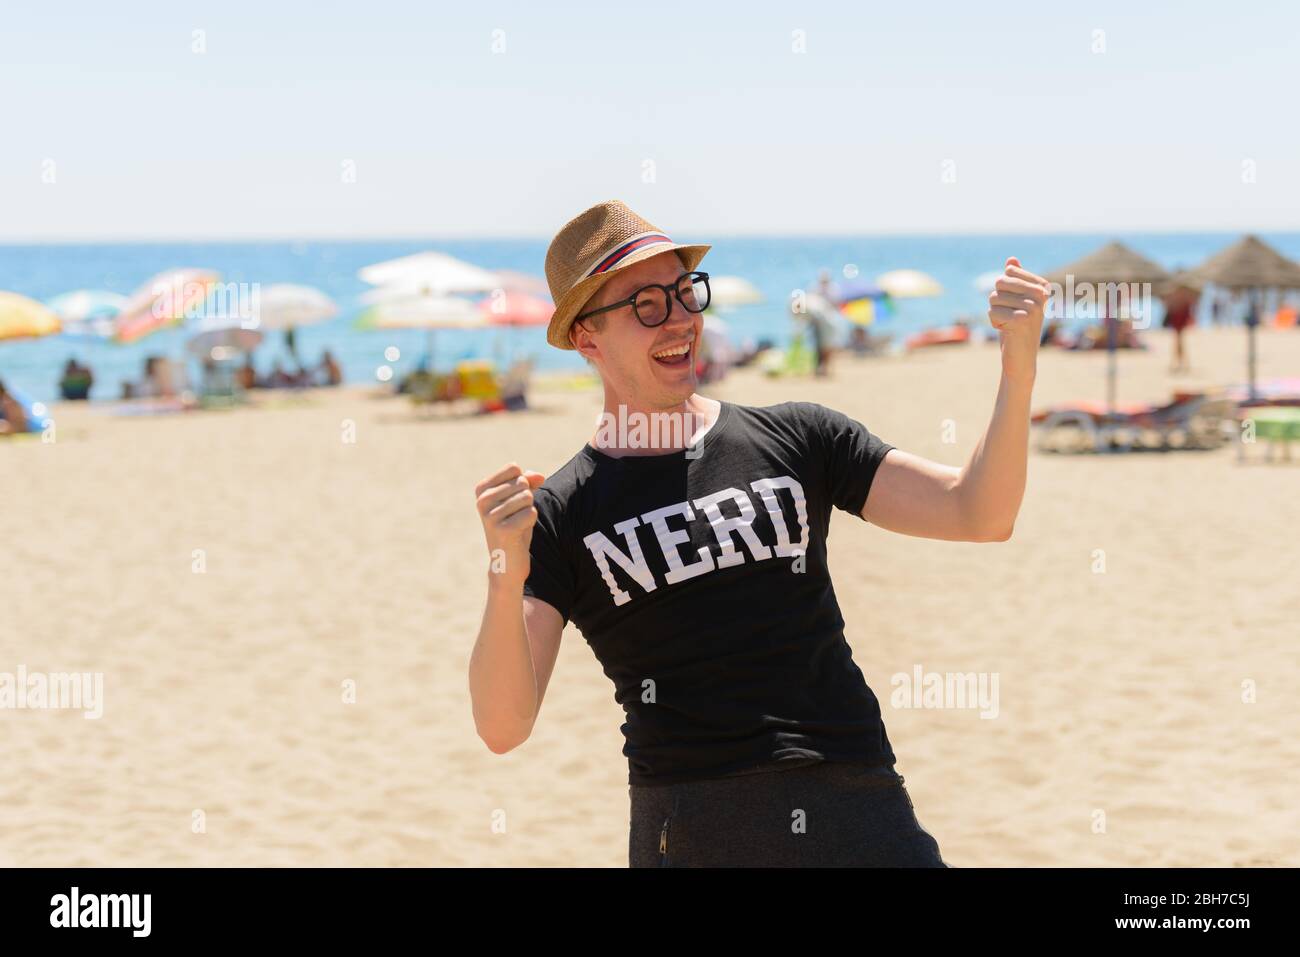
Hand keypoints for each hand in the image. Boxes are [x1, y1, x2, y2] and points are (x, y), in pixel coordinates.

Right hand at [474, 463, 545, 583]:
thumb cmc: (515, 526)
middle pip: (522, 483)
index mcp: (481, 489)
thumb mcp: (520, 500)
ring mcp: (490, 515)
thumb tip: (539, 476)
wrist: (507, 561)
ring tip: (516, 524)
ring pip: (527, 497)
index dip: (522, 484)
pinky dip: (530, 522)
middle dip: (526, 499)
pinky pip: (531, 512)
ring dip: (528, 511)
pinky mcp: (503, 529)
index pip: (514, 468)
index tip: (512, 502)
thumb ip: (528, 482)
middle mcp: (482, 501)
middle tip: (515, 516)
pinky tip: (518, 532)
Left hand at [988, 257, 1048, 384]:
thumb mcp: (1015, 300)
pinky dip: (994, 323)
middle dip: (997, 301)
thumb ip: (1015, 279)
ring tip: (1009, 324)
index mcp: (1042, 286)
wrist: (1021, 358)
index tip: (1015, 305)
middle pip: (999, 283)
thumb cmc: (1016, 327)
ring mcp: (1033, 307)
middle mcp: (1041, 295)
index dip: (1004, 291)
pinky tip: (1007, 331)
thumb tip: (1011, 259)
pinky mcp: (1022, 320)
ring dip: (995, 313)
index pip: (1008, 273)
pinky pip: (992, 312)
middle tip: (1010, 316)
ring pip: (994, 298)